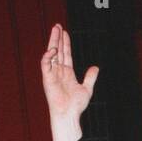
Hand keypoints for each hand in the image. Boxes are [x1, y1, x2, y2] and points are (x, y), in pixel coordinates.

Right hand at [41, 24, 97, 140]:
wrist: (69, 114)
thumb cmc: (76, 106)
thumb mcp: (86, 89)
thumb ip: (90, 77)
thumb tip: (96, 67)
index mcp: (67, 73)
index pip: (65, 54)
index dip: (65, 43)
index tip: (65, 32)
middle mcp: (59, 71)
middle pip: (57, 51)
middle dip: (57, 38)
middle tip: (57, 25)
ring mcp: (52, 73)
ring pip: (51, 54)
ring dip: (53, 42)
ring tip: (55, 30)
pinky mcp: (47, 78)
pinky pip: (45, 64)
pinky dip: (48, 56)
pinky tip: (53, 49)